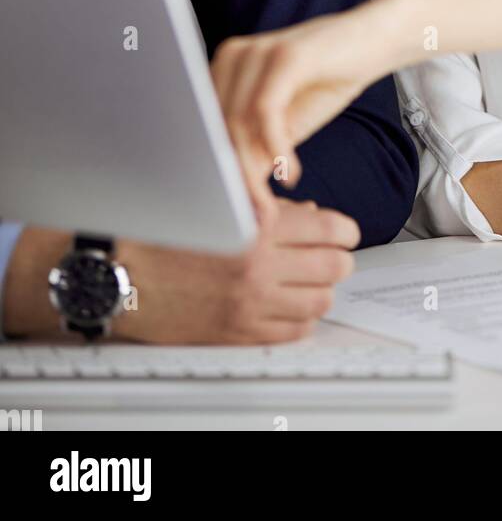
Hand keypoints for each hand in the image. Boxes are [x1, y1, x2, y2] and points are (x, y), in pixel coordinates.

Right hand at [113, 199, 359, 343]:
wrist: (123, 272)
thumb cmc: (165, 230)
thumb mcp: (221, 201)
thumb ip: (271, 206)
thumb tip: (312, 217)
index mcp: (257, 225)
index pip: (329, 230)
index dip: (345, 230)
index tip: (344, 232)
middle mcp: (259, 267)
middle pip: (334, 267)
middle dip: (338, 258)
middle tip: (333, 254)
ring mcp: (251, 304)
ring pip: (319, 302)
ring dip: (321, 288)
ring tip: (312, 280)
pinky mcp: (239, 332)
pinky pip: (293, 332)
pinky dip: (300, 319)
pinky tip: (291, 306)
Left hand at [212, 0, 405, 207]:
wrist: (374, 41)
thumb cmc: (329, 78)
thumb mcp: (288, 123)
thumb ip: (259, 149)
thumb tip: (234, 195)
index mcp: (226, 66)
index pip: (205, 125)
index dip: (214, 168)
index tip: (228, 209)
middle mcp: (233, 55)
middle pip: (218, 128)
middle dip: (234, 178)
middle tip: (252, 216)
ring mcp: (257, 52)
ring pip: (238, 124)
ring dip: (252, 172)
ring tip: (270, 205)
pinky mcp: (284, 56)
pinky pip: (266, 112)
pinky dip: (278, 149)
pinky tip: (292, 173)